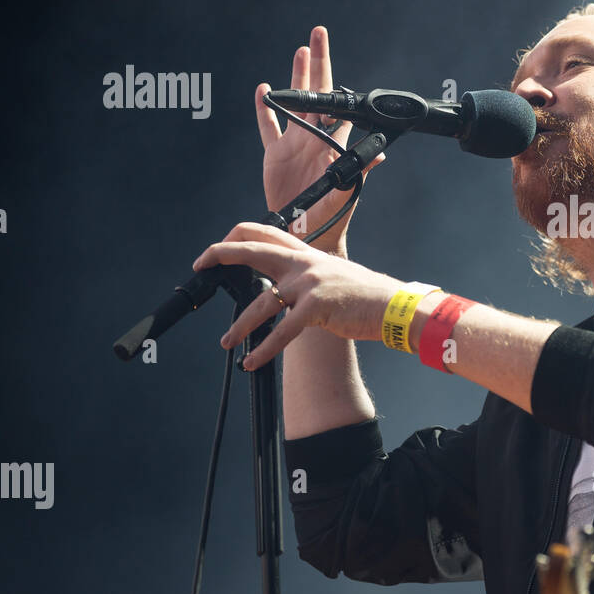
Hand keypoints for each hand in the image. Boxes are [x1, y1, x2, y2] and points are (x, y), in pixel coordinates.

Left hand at [193, 222, 398, 369]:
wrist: (393, 306)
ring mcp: (309, 284)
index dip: (236, 238)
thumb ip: (306, 276)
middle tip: (200, 266)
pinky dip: (264, 349)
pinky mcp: (316, 307)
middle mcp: (304, 263)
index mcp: (307, 254)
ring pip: (260, 304)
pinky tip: (252, 361)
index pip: (265, 232)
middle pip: (253, 251)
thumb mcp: (333, 274)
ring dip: (240, 327)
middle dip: (220, 255)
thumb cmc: (365, 295)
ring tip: (228, 342)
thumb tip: (282, 289)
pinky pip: (281, 332)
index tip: (217, 251)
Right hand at [257, 26, 384, 253]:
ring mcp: (295, 143)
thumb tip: (379, 156)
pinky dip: (264, 109)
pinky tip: (263, 89)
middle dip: (318, 64)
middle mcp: (315, 137)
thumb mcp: (347, 192)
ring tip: (299, 52)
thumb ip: (360, 172)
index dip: (338, 87)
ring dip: (295, 78)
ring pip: (294, 103)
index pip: (338, 108)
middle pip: (316, 93)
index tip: (338, 64)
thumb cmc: (333, 214)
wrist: (307, 230)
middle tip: (318, 35)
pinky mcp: (275, 153)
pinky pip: (268, 126)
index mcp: (333, 144)